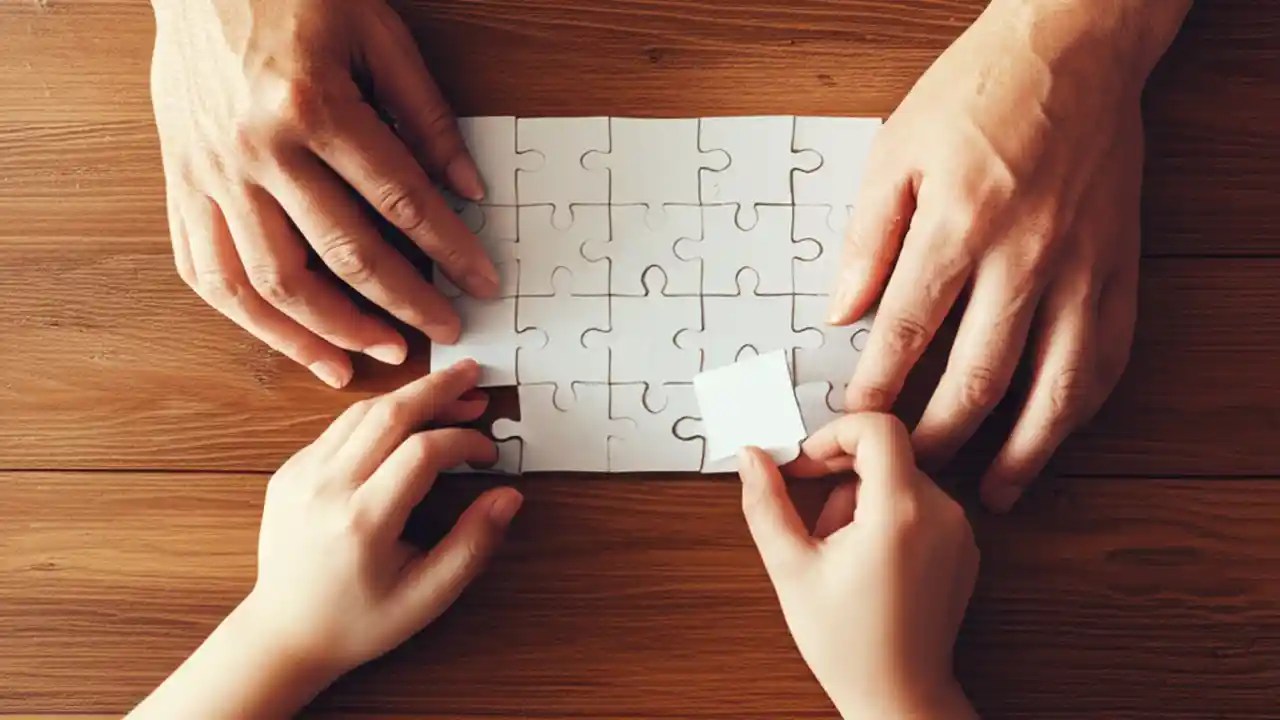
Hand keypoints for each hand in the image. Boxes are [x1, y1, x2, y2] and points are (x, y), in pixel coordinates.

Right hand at [150, 0, 498, 387]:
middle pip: (343, 255)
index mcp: (313, 105)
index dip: (450, 251)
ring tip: (376, 356)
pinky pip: (206, 271)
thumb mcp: (376, 32)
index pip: (401, 201)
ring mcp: (211, 173)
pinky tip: (295, 341)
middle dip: (403, 304)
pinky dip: (251, 319)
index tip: (483, 284)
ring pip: (270, 283)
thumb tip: (467, 187)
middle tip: (442, 331)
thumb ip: (425, 115)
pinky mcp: (181, 184)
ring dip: (329, 332)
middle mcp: (258, 150)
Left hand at [249, 358, 519, 673]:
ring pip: (361, 411)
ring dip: (408, 396)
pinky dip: (378, 415)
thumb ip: (472, 544)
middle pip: (389, 414)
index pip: (422, 451)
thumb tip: (508, 496)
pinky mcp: (289, 471)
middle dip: (437, 389)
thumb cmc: (358, 621)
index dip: (464, 441)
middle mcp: (326, 489)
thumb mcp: (428, 596)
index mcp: (362, 522)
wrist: (284, 634)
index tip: (487, 453)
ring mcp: (300, 475)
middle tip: (472, 376)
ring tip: (448, 395)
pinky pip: (339, 428)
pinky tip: (406, 422)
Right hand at [738, 414, 977, 718]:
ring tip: (841, 553)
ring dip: (862, 500)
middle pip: (884, 456)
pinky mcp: (963, 545)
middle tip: (816, 525)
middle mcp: (941, 513)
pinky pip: (920, 505)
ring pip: (899, 480)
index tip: (807, 463)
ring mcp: (958, 530)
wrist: (900, 695)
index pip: (878, 428)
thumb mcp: (791, 569)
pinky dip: (889, 516)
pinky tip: (869, 562)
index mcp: (900, 513)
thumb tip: (750, 456)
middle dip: (841, 479)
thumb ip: (766, 503)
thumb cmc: (847, 643)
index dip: (834, 433)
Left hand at [828, 0, 1189, 510]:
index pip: (908, 333)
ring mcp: (1082, 267)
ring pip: (1055, 386)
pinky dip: (1080, 406)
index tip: (853, 426)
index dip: (876, 390)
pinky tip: (1054, 433)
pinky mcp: (1119, 267)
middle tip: (914, 473)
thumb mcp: (894, 151)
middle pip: (978, 377)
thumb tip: (841, 311)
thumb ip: (866, 238)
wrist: (1071, 51)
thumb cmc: (975, 95)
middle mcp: (1025, 255)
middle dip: (940, 438)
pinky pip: (1107, 356)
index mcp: (957, 224)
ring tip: (993, 490)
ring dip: (1023, 450)